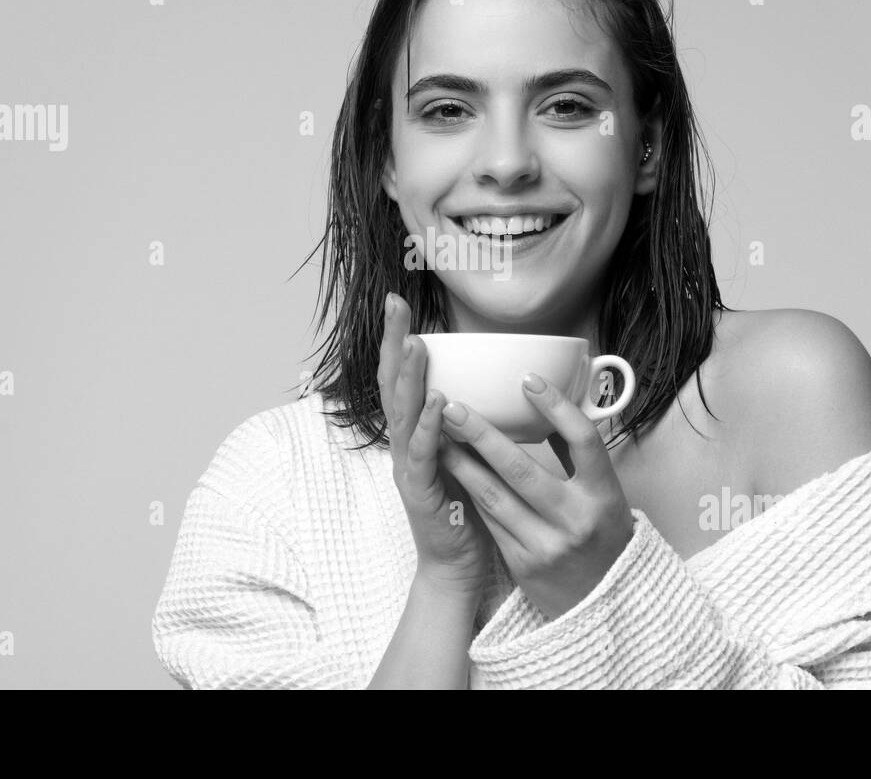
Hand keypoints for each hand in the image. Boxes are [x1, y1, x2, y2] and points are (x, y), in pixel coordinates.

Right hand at [378, 292, 491, 597]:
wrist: (457, 568)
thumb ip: (464, 420)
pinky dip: (429, 426)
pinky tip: (438, 402)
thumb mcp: (465, 454)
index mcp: (414, 434)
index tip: (397, 302)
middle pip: (391, 386)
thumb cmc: (466, 511)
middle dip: (392, 343)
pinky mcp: (421, 493)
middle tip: (395, 305)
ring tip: (414, 343)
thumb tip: (479, 381)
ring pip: (403, 415)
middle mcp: (403, 446)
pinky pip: (424, 455)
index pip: (401, 378)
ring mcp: (409, 468)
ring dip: (408, 378)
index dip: (396, 339)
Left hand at [437, 372, 635, 619]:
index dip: (556, 407)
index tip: (528, 380)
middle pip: (521, 468)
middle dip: (481, 434)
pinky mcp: (522, 564)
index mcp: (603, 496)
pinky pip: (490, 518)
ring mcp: (545, 545)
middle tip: (453, 406)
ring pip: (494, 495)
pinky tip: (452, 468)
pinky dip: (470, 490)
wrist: (602, 603)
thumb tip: (548, 407)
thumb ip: (576, 455)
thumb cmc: (603, 536)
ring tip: (439, 434)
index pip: (582, 440)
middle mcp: (575, 520)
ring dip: (461, 462)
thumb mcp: (605, 495)